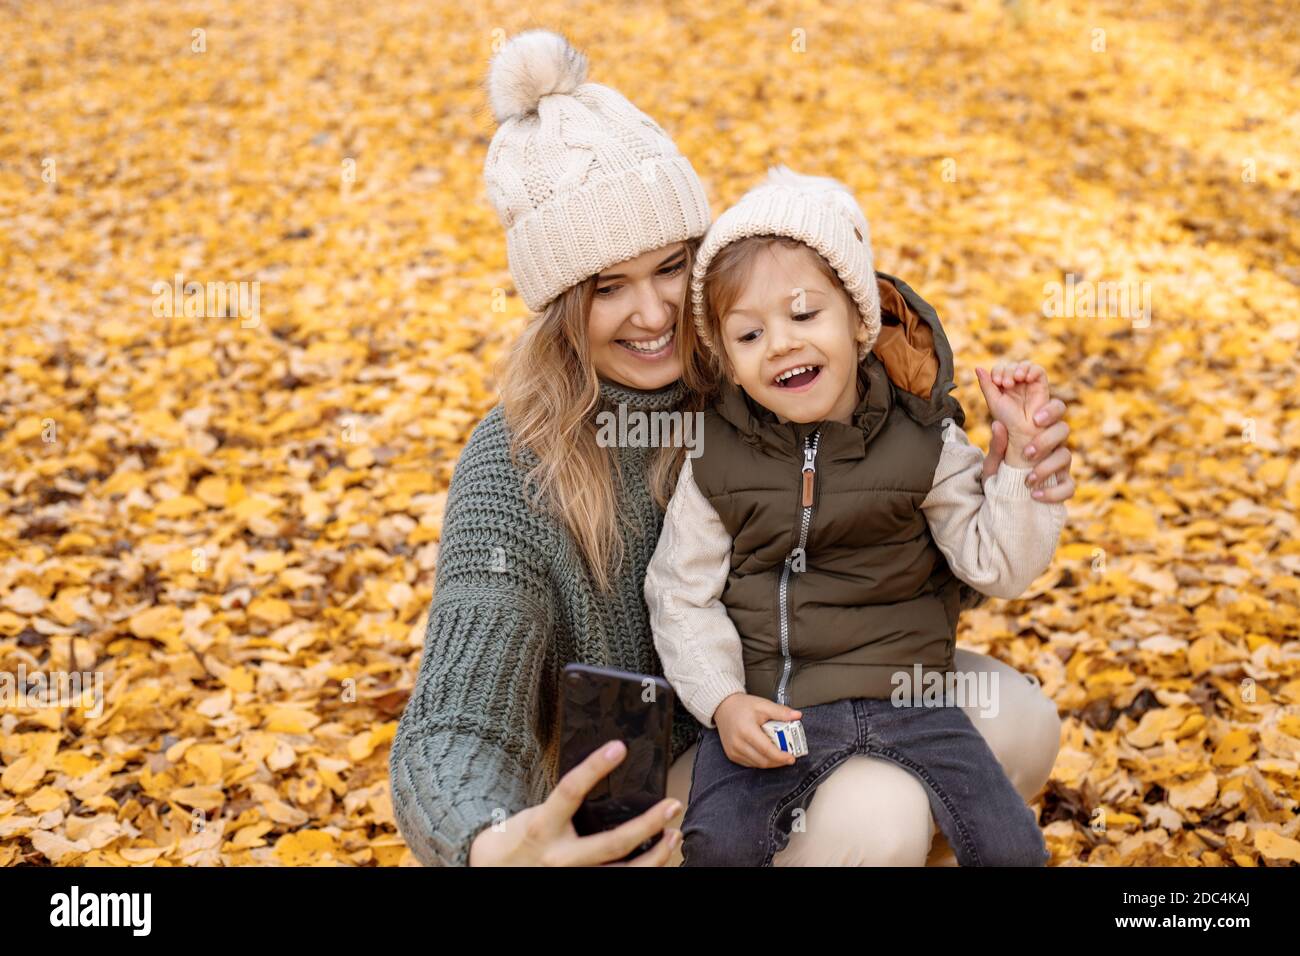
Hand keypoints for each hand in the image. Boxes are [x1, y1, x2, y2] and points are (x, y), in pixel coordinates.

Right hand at [468, 740, 680, 865]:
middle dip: (648, 824)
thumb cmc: (516, 841)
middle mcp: (560, 858)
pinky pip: (618, 883)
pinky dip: (643, 871)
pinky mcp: (580, 888)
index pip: (571, 791)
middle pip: (613, 843)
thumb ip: (562, 805)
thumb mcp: (532, 815)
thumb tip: (596, 778)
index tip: (618, 747)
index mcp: (543, 828)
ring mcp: (572, 878)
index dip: (595, 767)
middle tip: (672, 805)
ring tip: (674, 835)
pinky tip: (657, 859)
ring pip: (624, 873)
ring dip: (656, 855)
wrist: (493, 873)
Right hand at [713, 693, 801, 768]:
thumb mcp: (763, 704)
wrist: (723, 708)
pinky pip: (751, 763)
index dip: (781, 757)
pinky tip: (768, 754)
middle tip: (789, 756)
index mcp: (746, 730)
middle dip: (779, 761)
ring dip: (771, 762)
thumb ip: (780, 712)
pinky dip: (762, 761)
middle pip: (763, 760)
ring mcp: (734, 751)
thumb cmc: (741, 706)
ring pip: (758, 764)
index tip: (791, 758)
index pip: (767, 750)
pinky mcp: (732, 755)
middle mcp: (738, 743)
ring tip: (780, 754)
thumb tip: (797, 715)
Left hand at [976, 363, 1075, 501]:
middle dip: (1050, 420)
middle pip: (1061, 425)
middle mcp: (1050, 443)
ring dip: (1047, 463)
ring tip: (1027, 477)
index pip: (1047, 405)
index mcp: (1035, 431)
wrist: (1003, 503)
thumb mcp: (993, 458)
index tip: (1020, 384)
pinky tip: (1035, 496)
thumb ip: (995, 441)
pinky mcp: (1061, 485)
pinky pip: (1067, 486)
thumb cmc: (1001, 475)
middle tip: (1033, 424)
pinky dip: (1054, 492)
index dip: (1040, 394)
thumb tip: (995, 423)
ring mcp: (1058, 463)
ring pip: (1065, 454)